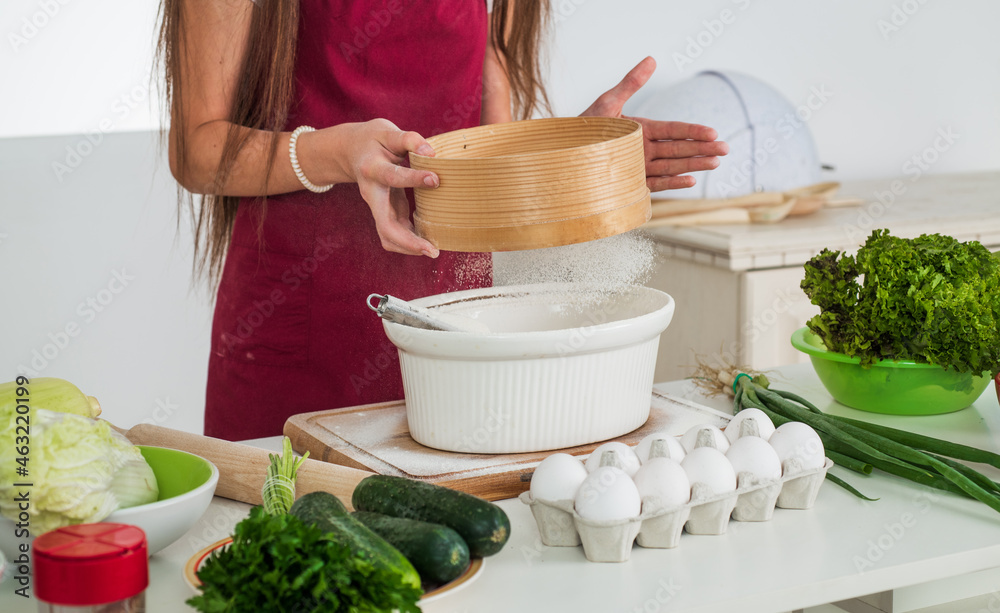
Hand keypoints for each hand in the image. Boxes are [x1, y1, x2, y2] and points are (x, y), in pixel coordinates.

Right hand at [335, 118, 440, 256]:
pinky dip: (409, 242)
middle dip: (408, 241)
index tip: (435, 178)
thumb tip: (431, 154)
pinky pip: (393, 234)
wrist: (351, 151)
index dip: (414, 178)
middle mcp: (372, 194)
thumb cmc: (373, 140)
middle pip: (385, 226)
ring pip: (387, 236)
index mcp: (372, 169)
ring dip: (408, 247)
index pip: (393, 177)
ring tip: (432, 250)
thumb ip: (409, 140)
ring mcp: (377, 207)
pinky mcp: (384, 213)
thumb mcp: (388, 132)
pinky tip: (427, 243)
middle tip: (432, 250)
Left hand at [581, 56, 728, 190]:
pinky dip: (672, 184)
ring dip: (694, 165)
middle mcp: (643, 150)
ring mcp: (639, 168)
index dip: (693, 132)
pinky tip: (690, 181)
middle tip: (726, 150)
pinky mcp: (631, 184)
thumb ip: (631, 83)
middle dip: (703, 150)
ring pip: (672, 167)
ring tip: (715, 163)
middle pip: (679, 149)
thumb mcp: (608, 102)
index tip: (713, 132)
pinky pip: (655, 184)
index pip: (674, 130)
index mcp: (642, 130)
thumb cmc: (583, 127)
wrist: (563, 154)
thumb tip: (652, 59)